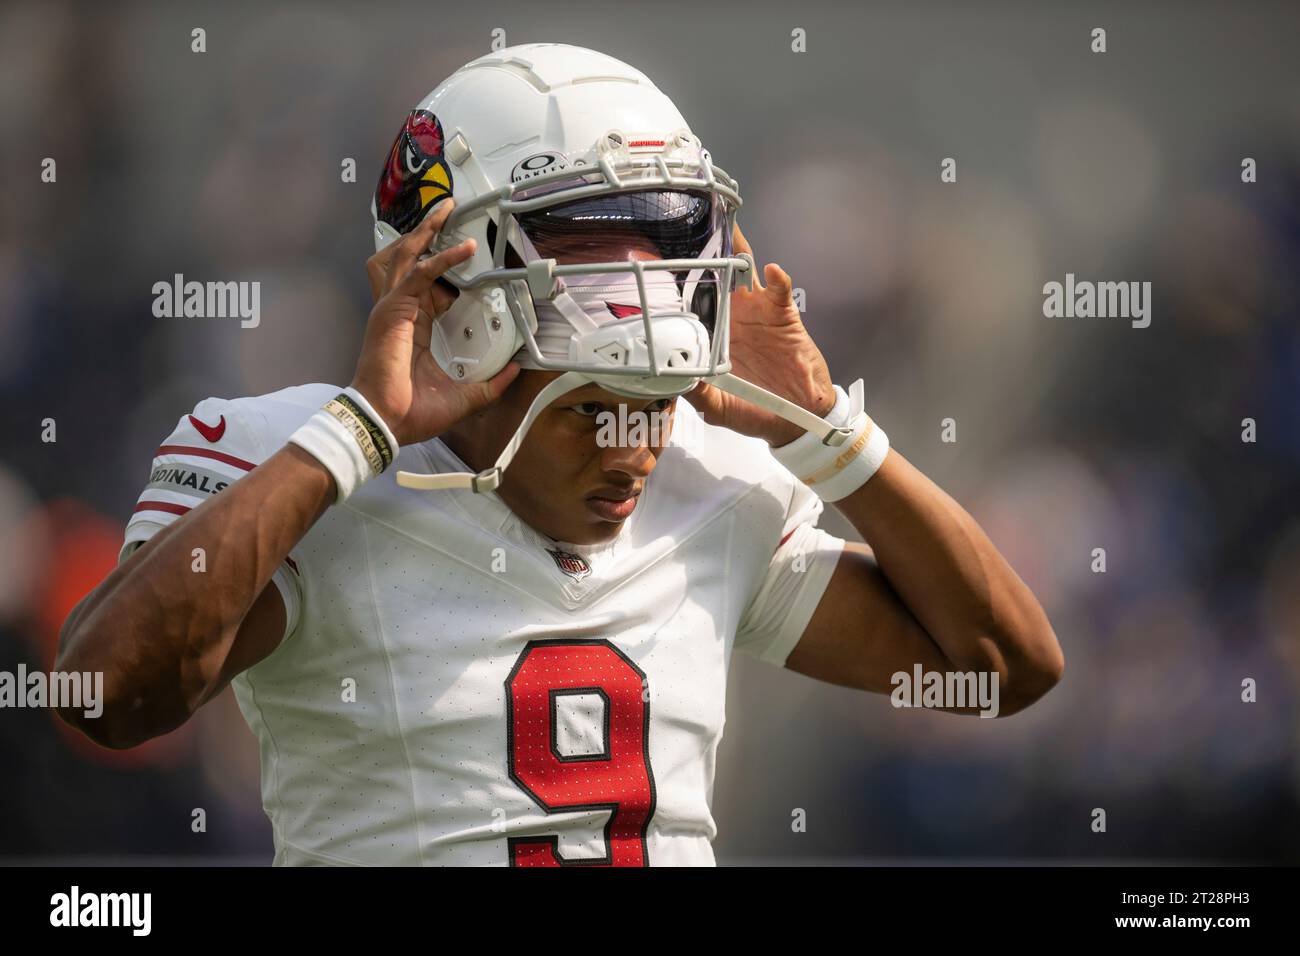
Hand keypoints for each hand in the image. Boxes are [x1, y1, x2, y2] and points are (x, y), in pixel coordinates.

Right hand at [350, 200, 518, 445]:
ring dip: (427, 232)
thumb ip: (492, 383)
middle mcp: (400, 311)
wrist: (387, 421)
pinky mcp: (393, 310)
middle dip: (428, 233)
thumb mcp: (465, 396)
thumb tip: (515, 370)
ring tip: (445, 210)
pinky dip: (441, 260)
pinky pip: (419, 275)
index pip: (428, 285)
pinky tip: (462, 249)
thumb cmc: (413, 411)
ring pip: (408, 256)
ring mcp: (393, 308)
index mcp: (412, 326)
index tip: (466, 253)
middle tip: (447, 212)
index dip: (445, 267)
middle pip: (410, 260)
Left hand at [684, 224, 834, 445]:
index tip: (657, 264)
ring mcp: (757, 312)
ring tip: (725, 232)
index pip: (689, 303)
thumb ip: (697, 394)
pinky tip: (770, 272)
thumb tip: (674, 378)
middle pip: (714, 277)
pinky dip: (776, 278)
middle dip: (703, 253)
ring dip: (737, 252)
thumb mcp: (719, 408)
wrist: (799, 416)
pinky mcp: (783, 314)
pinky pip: (779, 289)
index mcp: (711, 336)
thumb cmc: (755, 410)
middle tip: (687, 229)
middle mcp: (731, 317)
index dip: (675, 284)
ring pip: (744, 272)